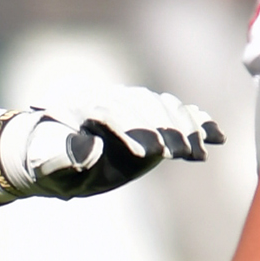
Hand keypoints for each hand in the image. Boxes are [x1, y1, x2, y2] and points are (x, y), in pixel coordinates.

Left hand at [0, 87, 219, 199]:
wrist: (46, 152)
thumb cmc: (44, 162)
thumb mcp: (43, 163)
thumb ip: (58, 156)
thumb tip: (86, 148)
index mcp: (75, 105)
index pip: (109, 108)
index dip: (131, 128)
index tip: (148, 154)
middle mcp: (102, 97)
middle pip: (139, 103)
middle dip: (162, 127)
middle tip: (179, 154)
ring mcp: (124, 102)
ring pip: (158, 104)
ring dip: (182, 127)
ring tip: (196, 153)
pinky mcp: (141, 113)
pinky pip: (171, 109)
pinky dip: (194, 121)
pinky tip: (215, 136)